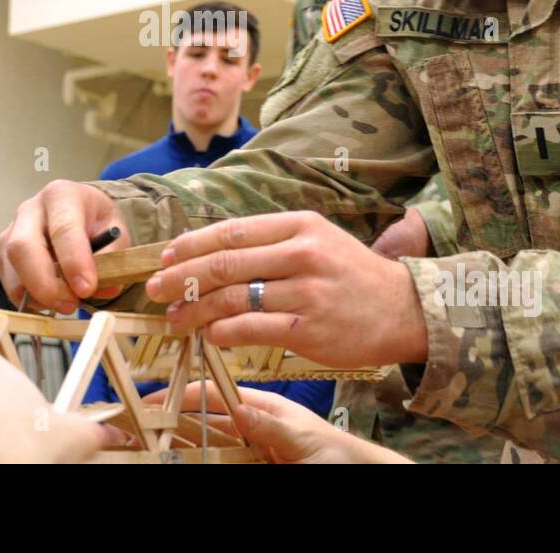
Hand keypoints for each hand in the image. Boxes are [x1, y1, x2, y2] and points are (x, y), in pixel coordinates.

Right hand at [0, 180, 129, 312]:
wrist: (80, 214)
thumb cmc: (97, 222)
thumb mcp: (116, 232)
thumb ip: (112, 258)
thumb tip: (104, 287)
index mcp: (62, 196)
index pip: (63, 229)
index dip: (73, 262)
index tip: (86, 289)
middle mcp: (30, 209)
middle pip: (23, 247)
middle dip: (44, 283)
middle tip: (70, 304)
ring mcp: (11, 231)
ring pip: (10, 268)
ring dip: (36, 295)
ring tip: (65, 304)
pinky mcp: (3, 254)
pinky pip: (7, 281)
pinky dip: (27, 298)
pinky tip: (50, 299)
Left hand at [145, 211, 426, 366]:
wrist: (403, 309)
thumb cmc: (351, 275)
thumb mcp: (316, 240)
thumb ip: (270, 242)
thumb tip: (211, 252)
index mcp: (299, 225)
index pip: (232, 231)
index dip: (192, 245)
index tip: (166, 258)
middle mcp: (302, 253)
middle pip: (225, 263)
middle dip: (182, 277)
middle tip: (156, 289)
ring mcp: (306, 291)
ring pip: (233, 298)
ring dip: (196, 310)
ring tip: (176, 318)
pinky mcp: (309, 327)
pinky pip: (252, 328)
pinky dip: (223, 331)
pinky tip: (208, 334)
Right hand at [155, 383, 408, 463]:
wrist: (357, 475)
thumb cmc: (338, 454)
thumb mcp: (304, 438)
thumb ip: (271, 426)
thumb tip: (239, 409)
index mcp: (262, 407)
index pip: (214, 395)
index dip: (184, 394)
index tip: (155, 396)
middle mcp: (250, 426)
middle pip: (202, 422)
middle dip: (172, 420)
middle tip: (141, 424)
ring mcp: (248, 449)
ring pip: (205, 445)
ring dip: (178, 444)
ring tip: (149, 444)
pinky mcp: (249, 465)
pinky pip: (218, 461)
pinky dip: (198, 459)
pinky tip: (178, 459)